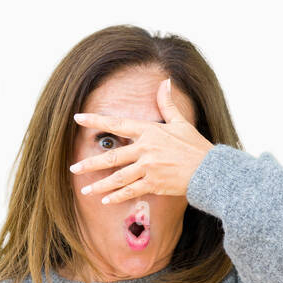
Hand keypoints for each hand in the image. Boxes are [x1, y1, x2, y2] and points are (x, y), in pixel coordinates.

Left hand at [69, 76, 212, 204]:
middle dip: (91, 163)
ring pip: (119, 177)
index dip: (96, 120)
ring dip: (100, 185)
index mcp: (149, 130)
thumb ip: (167, 104)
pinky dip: (118, 196)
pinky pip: (131, 191)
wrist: (209, 170)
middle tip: (73, 168)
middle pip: (113, 156)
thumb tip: (165, 82)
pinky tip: (105, 200)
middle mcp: (146, 148)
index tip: (78, 118)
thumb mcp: (181, 122)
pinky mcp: (154, 183)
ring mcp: (149, 167)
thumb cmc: (195, 146)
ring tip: (86, 190)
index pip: (118, 124)